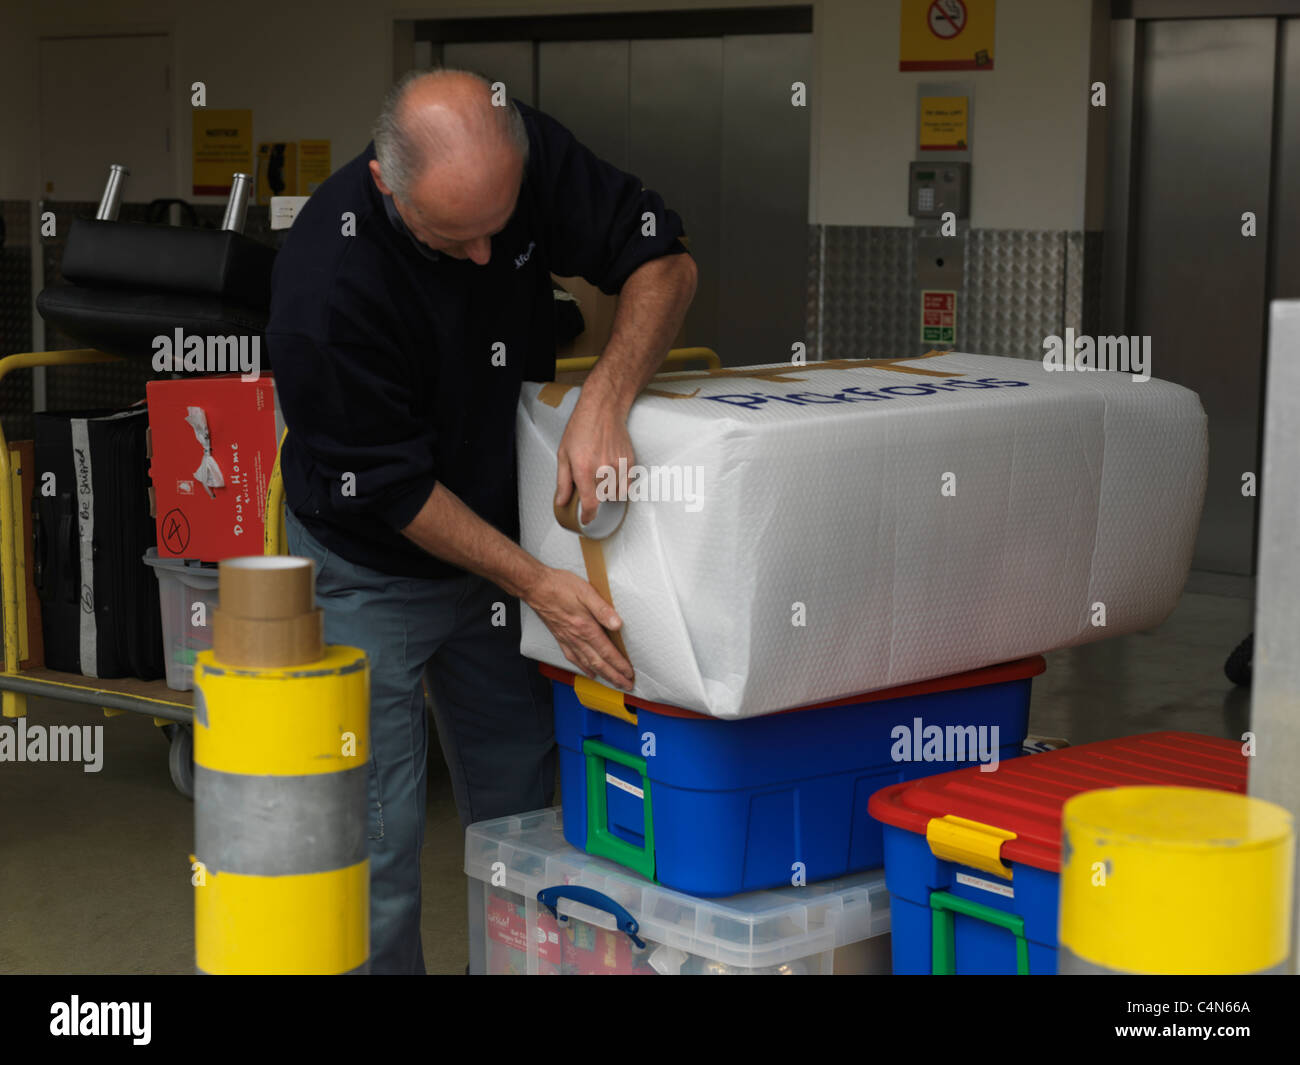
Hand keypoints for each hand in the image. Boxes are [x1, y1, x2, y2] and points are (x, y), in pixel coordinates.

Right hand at [524, 566, 633, 690]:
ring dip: (602, 675)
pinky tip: (589, 671)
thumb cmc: (560, 587)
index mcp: (586, 628)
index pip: (607, 652)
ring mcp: (567, 639)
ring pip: (587, 664)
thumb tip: (618, 624)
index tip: (629, 674)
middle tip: (626, 685)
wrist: (535, 587)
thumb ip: (603, 610)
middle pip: (599, 663)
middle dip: (614, 676)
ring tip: (612, 682)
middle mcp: (577, 638)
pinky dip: (583, 668)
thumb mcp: (586, 592)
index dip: (620, 665)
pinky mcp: (560, 637)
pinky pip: (573, 658)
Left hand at [554, 396, 634, 527]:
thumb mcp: (563, 454)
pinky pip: (627, 484)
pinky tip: (611, 472)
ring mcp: (619, 466)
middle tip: (590, 486)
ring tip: (601, 478)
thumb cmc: (581, 428)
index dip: (588, 516)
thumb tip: (562, 501)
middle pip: (604, 500)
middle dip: (596, 499)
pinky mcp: (629, 462)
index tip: (586, 518)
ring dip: (609, 492)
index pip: (590, 504)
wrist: (602, 410)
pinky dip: (620, 484)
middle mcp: (603, 470)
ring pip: (617, 494)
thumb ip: (563, 481)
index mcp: (584, 469)